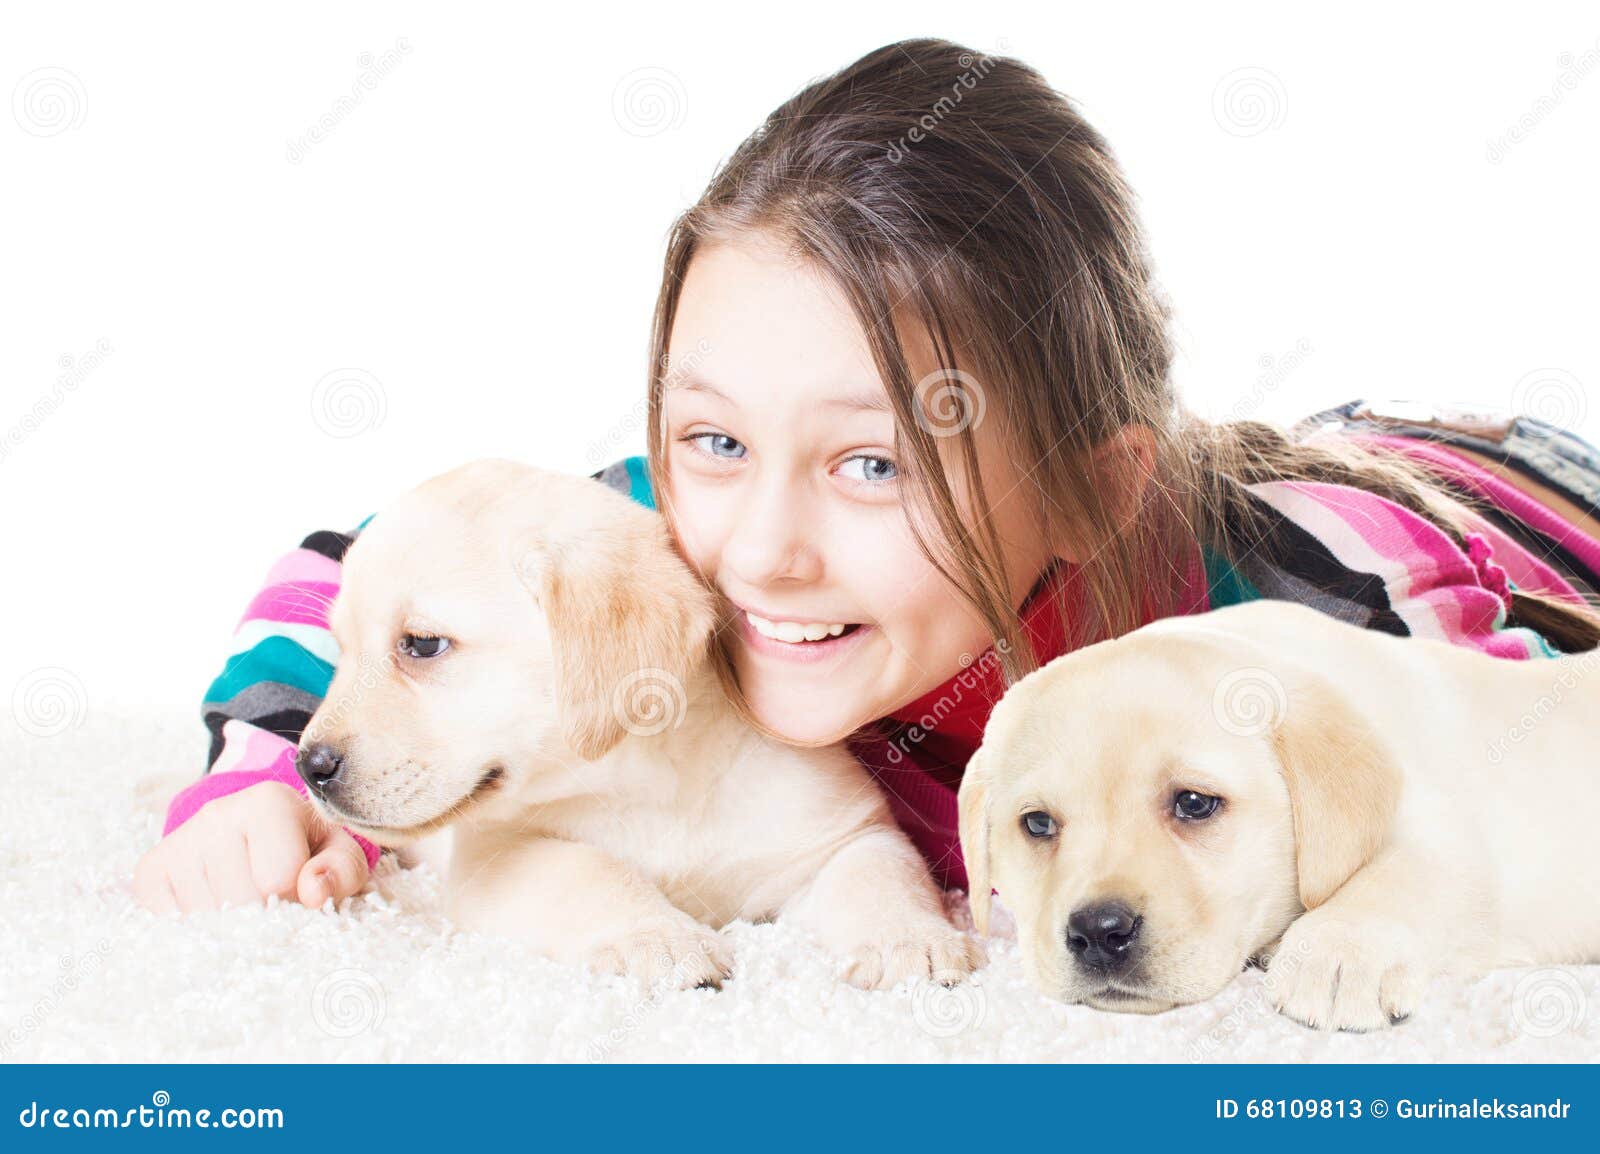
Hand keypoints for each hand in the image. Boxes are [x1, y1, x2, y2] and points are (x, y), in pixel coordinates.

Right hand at [133, 781, 369, 912]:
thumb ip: (341, 870)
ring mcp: (178, 841)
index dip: (293, 895)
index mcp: (268, 802)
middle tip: (269, 900)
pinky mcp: (150, 871)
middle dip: (262, 914)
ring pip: (205, 917)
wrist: (250, 838)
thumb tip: (313, 892)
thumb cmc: (303, 848)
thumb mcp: (336, 853)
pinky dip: (195, 931)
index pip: (278, 877)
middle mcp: (216, 813)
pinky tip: (213, 911)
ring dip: (230, 926)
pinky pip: (169, 924)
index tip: (296, 885)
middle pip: (240, 900)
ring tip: (243, 904)